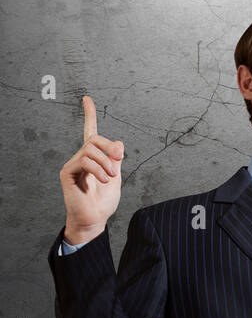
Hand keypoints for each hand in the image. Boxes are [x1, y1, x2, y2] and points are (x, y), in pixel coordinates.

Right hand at [59, 95, 124, 244]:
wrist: (95, 218)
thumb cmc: (103, 201)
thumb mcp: (116, 176)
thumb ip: (116, 159)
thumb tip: (118, 142)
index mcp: (93, 157)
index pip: (90, 131)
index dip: (89, 115)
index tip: (87, 99)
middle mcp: (81, 158)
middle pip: (94, 138)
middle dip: (108, 147)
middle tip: (117, 162)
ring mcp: (73, 164)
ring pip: (90, 149)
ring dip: (105, 162)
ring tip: (110, 177)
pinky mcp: (67, 172)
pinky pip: (84, 160)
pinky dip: (98, 169)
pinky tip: (103, 179)